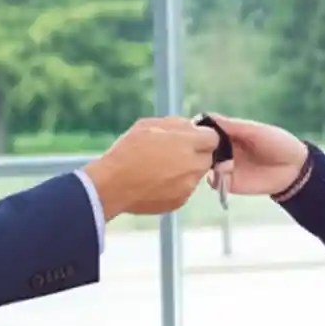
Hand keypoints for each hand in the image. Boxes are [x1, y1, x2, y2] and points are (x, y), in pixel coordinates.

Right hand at [83, 117, 217, 217]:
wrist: (111, 186)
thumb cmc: (127, 152)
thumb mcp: (148, 125)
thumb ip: (176, 124)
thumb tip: (191, 126)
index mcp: (187, 144)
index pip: (212, 138)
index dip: (201, 136)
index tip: (190, 137)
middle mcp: (192, 166)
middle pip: (207, 157)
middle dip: (196, 153)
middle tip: (174, 152)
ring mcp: (187, 187)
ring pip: (196, 174)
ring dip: (186, 170)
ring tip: (161, 168)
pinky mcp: (180, 201)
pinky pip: (186, 189)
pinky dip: (177, 184)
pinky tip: (157, 181)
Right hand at [205, 115, 308, 195]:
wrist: (295, 169)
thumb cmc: (278, 143)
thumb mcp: (256, 131)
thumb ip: (233, 126)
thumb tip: (208, 116)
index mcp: (229, 134)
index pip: (207, 130)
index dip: (198, 130)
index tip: (192, 130)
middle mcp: (224, 150)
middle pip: (202, 149)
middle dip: (197, 148)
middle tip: (197, 147)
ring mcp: (226, 167)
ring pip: (205, 165)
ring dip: (203, 163)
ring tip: (210, 160)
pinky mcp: (230, 183)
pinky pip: (214, 182)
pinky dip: (212, 178)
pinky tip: (218, 173)